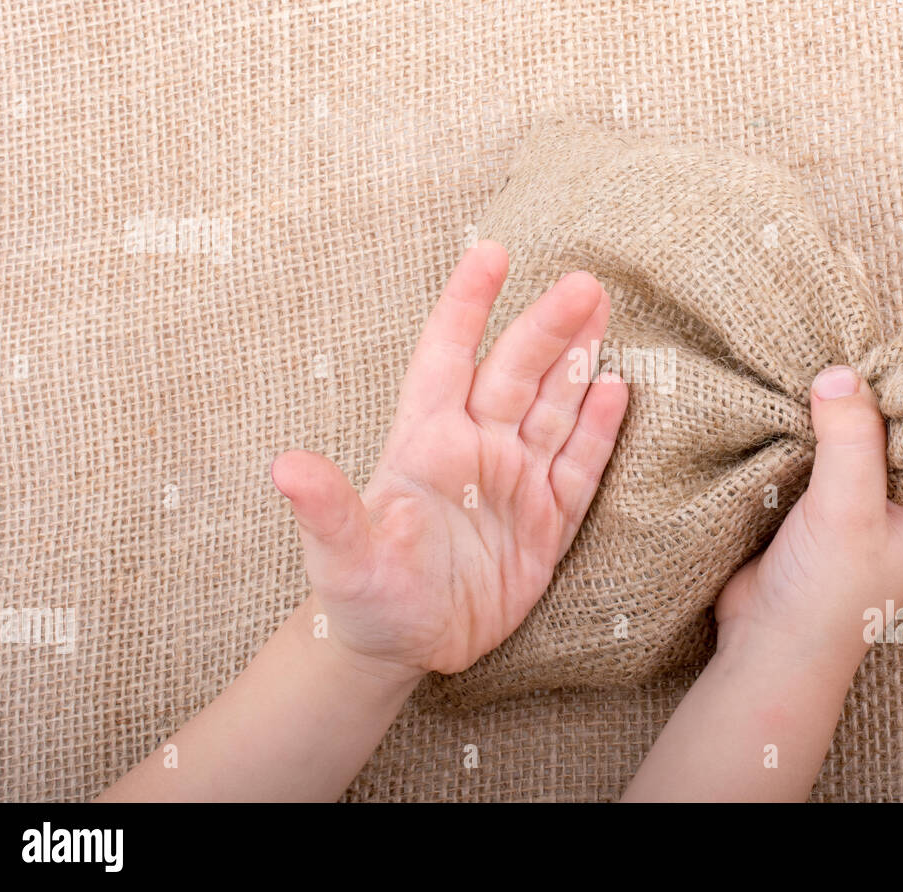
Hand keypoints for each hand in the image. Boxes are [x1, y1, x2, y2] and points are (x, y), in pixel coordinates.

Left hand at [270, 241, 628, 684]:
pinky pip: (578, 469)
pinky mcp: (547, 523)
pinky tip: (617, 390)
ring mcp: (515, 482)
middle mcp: (474, 449)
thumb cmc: (362, 596)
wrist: (404, 649)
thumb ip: (327, 510)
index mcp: (424, 442)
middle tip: (584, 285)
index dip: (466, 305)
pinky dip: (597, 432)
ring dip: (580, 363)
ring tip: (605, 315)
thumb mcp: (342, 557)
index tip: (491, 252)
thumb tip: (284, 466)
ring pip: (553, 410)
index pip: (448, 356)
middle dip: (548, 329)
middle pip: (516, 375)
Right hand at [715, 365, 902, 667]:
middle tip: (855, 341)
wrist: (768, 644)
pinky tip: (790, 394)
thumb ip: (851, 438)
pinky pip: (817, 450)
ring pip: (855, 435)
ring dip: (836, 407)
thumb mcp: (848, 507)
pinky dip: (805, 426)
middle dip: (877, 389)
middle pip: (900, 425)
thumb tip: (839, 371)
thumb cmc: (829, 593)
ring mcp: (860, 500)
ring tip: (819, 355)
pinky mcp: (816, 502)